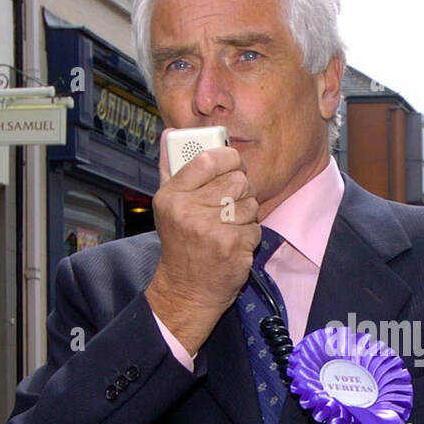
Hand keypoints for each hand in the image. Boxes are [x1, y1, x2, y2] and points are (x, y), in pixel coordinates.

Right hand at [145, 129, 260, 353]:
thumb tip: (170, 133)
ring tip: (229, 226)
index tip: (232, 163)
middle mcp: (188, 211)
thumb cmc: (182, 244)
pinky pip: (256, 228)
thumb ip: (172, 169)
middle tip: (232, 202)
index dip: (229, 158)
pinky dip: (250, 236)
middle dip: (241, 190)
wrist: (186, 290)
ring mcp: (211, 230)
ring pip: (250, 204)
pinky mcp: (231, 247)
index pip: (209, 159)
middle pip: (237, 180)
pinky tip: (233, 244)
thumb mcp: (167, 206)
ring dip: (246, 215)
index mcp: (172, 196)